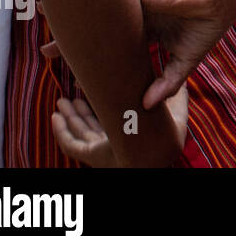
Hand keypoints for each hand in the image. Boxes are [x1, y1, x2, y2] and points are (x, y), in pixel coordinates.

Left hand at [40, 0, 235, 108]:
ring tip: (46, 11)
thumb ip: (168, 81)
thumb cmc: (207, 25)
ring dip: (77, 9)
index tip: (73, 66)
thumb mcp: (186, 59)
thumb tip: (145, 106)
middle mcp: (138, 17)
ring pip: (103, 7)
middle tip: (47, 50)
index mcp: (147, 32)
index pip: (114, 46)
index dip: (93, 56)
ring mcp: (139, 2)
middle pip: (101, 27)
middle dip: (74, 38)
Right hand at [52, 86, 188, 166]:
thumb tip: (180, 79)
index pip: (110, 119)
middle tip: (70, 95)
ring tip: (61, 101)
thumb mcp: (172, 110)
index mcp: (132, 134)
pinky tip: (55, 118)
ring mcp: (103, 151)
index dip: (99, 106)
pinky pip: (71, 146)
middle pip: (92, 126)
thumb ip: (173, 95)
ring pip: (81, 132)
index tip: (90, 90)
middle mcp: (116, 144)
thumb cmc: (168, 133)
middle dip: (79, 111)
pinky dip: (61, 133)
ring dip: (69, 118)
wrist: (157, 151)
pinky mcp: (93, 156)